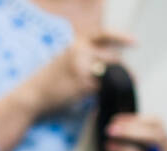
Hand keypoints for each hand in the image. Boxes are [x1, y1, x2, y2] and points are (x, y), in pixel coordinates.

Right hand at [20, 31, 134, 115]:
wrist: (30, 96)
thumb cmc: (47, 81)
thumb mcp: (64, 60)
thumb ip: (84, 57)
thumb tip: (107, 64)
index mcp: (77, 43)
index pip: (105, 35)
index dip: (122, 38)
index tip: (136, 43)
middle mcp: (81, 52)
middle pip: (113, 58)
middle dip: (122, 70)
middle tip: (130, 79)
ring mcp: (82, 68)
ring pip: (109, 75)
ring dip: (116, 84)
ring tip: (119, 90)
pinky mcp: (82, 85)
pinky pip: (101, 89)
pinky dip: (104, 95)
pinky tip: (101, 99)